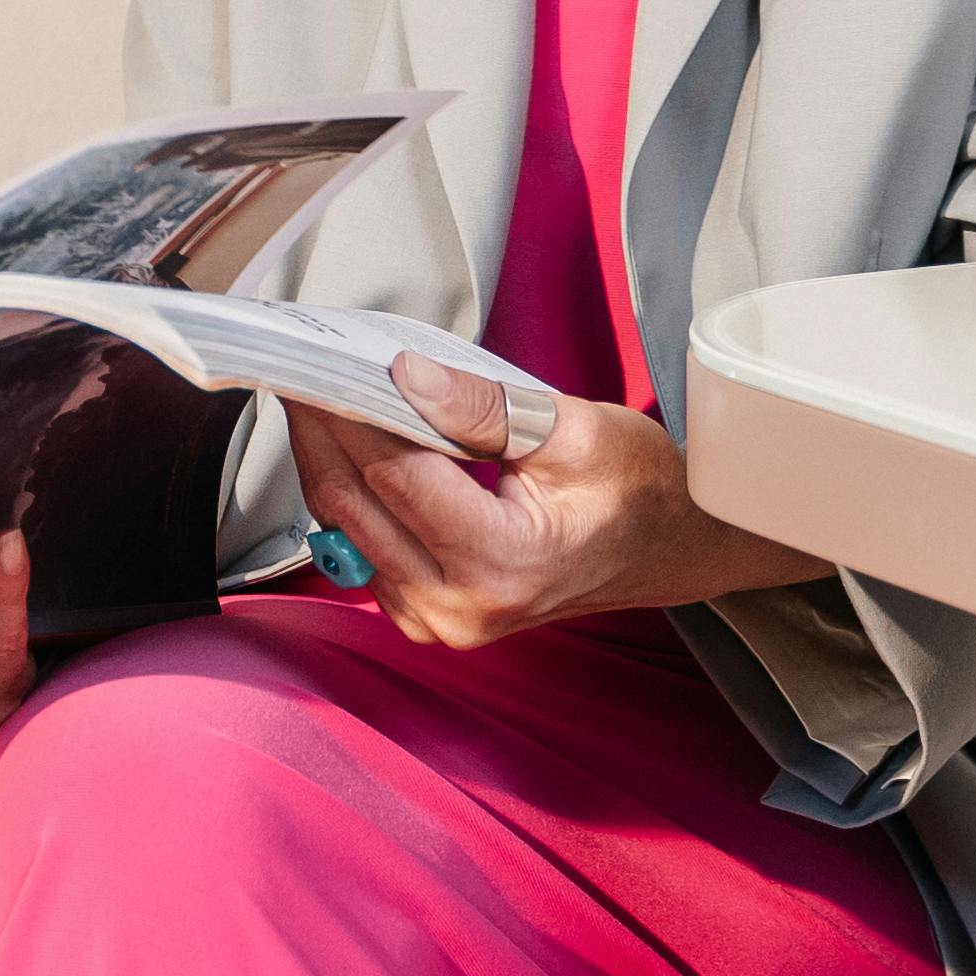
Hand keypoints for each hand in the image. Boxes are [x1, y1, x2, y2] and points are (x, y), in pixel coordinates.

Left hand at [287, 359, 827, 646]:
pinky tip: (352, 439)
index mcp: (499, 563)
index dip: (351, 409)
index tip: (325, 355)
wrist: (671, 547)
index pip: (395, 475)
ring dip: (326, 455)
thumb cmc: (639, 489)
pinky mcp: (427, 614)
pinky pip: (360, 546)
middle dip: (322, 426)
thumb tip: (404, 374)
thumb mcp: (576, 430)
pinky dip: (350, 488)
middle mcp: (458, 607)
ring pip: (343, 526)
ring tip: (323, 390)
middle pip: (352, 502)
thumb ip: (484, 407)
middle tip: (304, 362)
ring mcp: (438, 620)